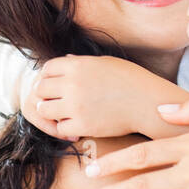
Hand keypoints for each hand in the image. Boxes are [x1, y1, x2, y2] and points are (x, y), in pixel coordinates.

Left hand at [21, 55, 154, 140]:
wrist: (147, 103)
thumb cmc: (131, 80)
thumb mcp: (105, 63)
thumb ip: (82, 62)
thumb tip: (66, 60)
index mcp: (78, 65)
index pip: (46, 69)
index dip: (48, 77)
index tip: (57, 85)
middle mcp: (73, 84)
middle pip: (40, 89)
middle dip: (47, 95)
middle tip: (59, 101)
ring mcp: (76, 106)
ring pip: (44, 110)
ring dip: (52, 112)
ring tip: (65, 114)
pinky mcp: (83, 125)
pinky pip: (60, 128)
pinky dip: (66, 128)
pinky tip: (77, 125)